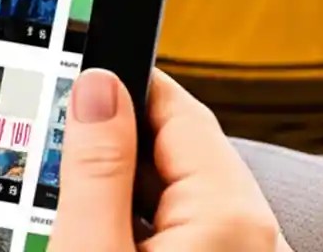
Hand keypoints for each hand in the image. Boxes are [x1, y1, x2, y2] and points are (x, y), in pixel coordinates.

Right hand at [52, 68, 291, 251]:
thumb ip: (97, 170)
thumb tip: (98, 88)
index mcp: (232, 216)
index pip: (180, 110)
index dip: (121, 90)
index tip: (74, 87)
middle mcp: (261, 237)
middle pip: (183, 158)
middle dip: (122, 157)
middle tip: (61, 175)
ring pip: (187, 204)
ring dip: (134, 205)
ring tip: (85, 229)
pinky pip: (198, 239)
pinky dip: (155, 237)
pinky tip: (116, 249)